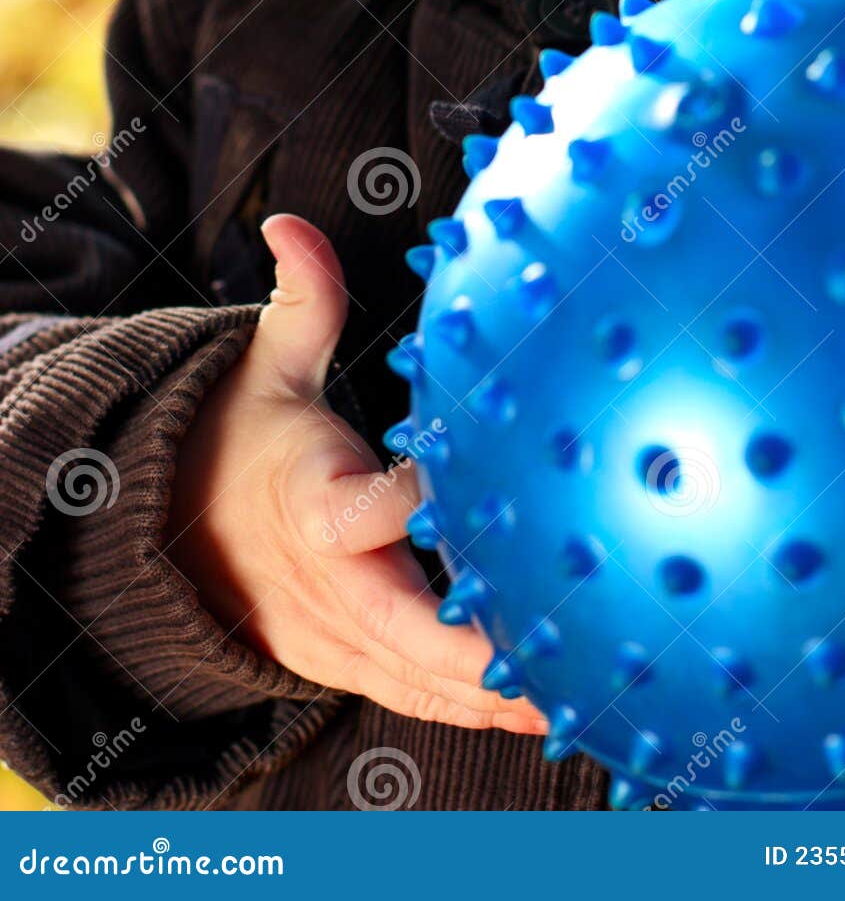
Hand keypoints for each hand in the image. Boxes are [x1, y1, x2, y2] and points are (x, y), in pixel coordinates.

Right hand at [166, 212, 548, 737]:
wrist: (170, 532)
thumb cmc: (240, 436)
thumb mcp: (264, 365)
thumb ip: (300, 301)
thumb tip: (290, 224)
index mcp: (310, 499)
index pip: (361, 509)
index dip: (412, 506)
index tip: (472, 494)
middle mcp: (322, 581)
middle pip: (403, 629)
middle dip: (481, 651)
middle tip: (567, 657)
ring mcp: (332, 636)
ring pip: (415, 681)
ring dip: (494, 696)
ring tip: (585, 696)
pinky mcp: (345, 663)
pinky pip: (411, 696)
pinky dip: (472, 711)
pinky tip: (545, 709)